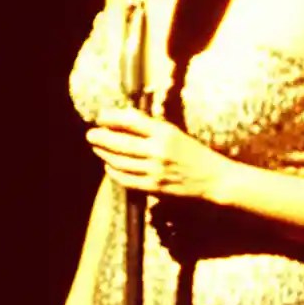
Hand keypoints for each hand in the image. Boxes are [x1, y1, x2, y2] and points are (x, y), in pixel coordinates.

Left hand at [86, 107, 228, 199]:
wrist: (213, 178)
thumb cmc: (193, 152)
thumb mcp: (175, 133)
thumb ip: (150, 128)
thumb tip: (121, 121)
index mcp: (165, 132)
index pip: (131, 121)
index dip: (111, 118)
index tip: (100, 117)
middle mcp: (159, 150)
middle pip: (120, 143)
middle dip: (101, 138)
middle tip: (90, 135)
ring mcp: (155, 171)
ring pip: (119, 162)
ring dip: (104, 154)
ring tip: (97, 148)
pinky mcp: (154, 187)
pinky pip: (126, 179)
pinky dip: (113, 172)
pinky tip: (109, 166)